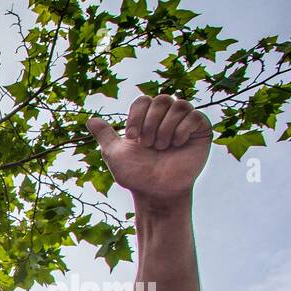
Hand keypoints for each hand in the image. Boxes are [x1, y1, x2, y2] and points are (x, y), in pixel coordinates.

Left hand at [87, 94, 211, 205]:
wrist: (156, 191)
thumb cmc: (136, 175)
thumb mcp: (115, 154)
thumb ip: (105, 136)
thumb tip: (90, 120)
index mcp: (147, 120)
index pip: (143, 100)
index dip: (136, 116)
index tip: (132, 137)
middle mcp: (166, 118)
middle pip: (161, 99)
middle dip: (151, 123)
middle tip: (148, 145)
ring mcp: (184, 123)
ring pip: (179, 104)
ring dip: (165, 128)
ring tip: (161, 147)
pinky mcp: (201, 130)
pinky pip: (195, 115)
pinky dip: (182, 130)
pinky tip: (177, 144)